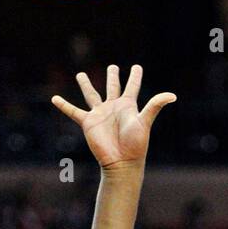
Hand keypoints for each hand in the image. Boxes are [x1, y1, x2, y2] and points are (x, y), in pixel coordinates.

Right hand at [52, 64, 175, 169]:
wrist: (120, 162)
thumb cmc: (135, 144)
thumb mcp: (144, 122)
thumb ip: (155, 106)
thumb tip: (172, 95)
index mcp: (128, 105)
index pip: (132, 86)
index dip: (135, 76)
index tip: (136, 66)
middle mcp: (114, 107)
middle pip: (112, 87)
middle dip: (113, 77)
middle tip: (113, 67)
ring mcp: (100, 114)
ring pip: (92, 95)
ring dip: (86, 84)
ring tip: (81, 74)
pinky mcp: (88, 123)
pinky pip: (74, 112)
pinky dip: (64, 106)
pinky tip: (54, 99)